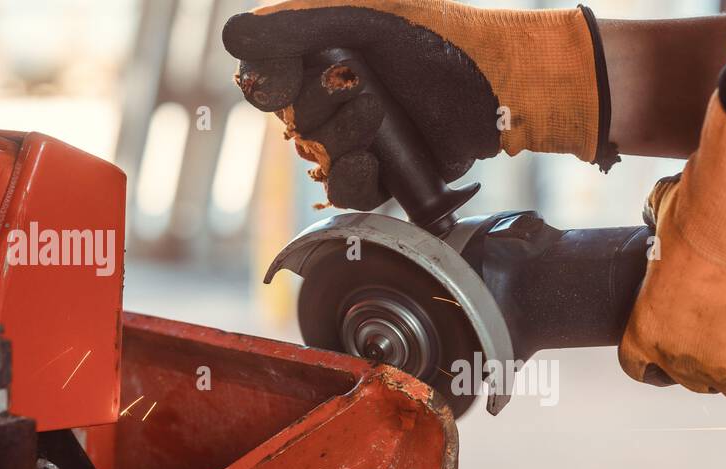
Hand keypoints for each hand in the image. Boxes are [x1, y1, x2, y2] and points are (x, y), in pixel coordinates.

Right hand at [223, 0, 616, 209]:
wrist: (492, 85)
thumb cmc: (435, 38)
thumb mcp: (365, 15)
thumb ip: (296, 25)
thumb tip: (232, 34)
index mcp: (318, 55)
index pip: (264, 81)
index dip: (271, 85)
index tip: (290, 77)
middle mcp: (332, 99)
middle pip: (290, 123)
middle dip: (321, 106)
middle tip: (360, 84)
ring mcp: (357, 139)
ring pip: (315, 160)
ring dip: (341, 140)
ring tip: (379, 116)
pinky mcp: (383, 176)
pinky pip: (345, 194)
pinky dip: (354, 180)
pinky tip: (375, 161)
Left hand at [618, 71, 725, 410]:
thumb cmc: (710, 210)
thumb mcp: (667, 213)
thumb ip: (658, 221)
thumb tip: (657, 206)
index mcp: (647, 329)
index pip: (640, 364)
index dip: (660, 355)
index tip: (676, 339)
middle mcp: (683, 359)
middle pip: (694, 378)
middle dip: (708, 358)